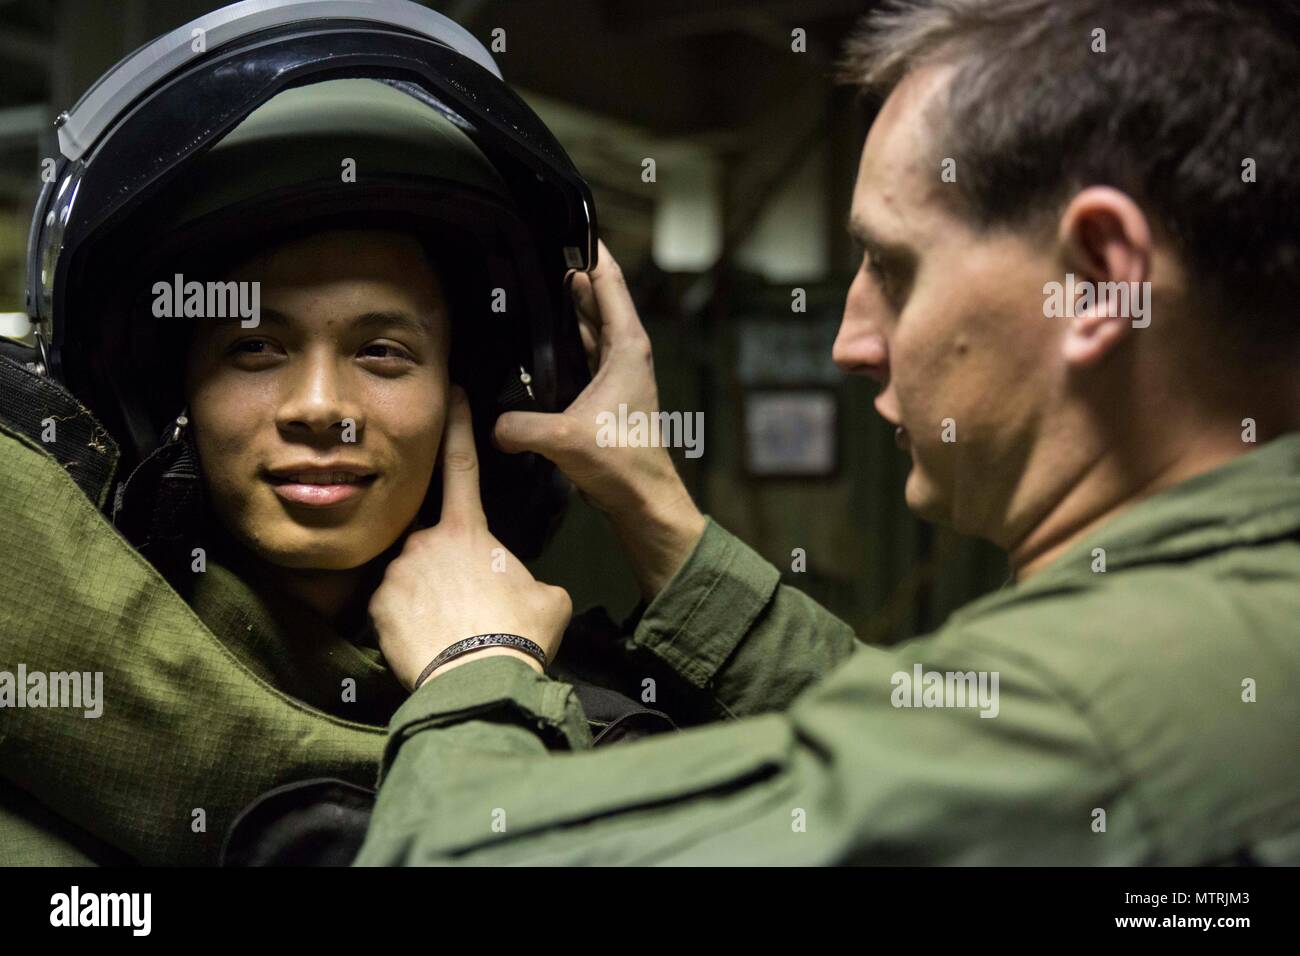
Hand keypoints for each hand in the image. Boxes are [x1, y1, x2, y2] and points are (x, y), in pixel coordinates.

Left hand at [370, 387, 572, 689]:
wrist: (478, 680)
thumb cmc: (520, 634)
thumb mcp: (549, 598)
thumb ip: (528, 579)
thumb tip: (522, 587)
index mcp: (469, 531)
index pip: (463, 465)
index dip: (459, 426)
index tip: (453, 394)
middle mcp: (424, 542)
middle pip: (434, 540)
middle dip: (447, 565)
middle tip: (468, 605)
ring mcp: (395, 573)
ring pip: (411, 577)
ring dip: (427, 596)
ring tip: (452, 633)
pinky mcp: (375, 608)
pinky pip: (391, 608)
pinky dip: (407, 623)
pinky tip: (428, 644)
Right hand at [493, 241, 705, 598]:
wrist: (644, 501)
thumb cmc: (621, 463)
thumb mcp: (562, 439)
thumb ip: (519, 426)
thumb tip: (489, 425)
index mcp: (626, 346)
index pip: (609, 281)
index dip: (590, 250)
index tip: (566, 224)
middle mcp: (625, 352)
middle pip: (597, 298)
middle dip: (569, 274)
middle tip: (532, 252)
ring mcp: (617, 373)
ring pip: (589, 327)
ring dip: (566, 309)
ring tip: (530, 286)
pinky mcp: (606, 394)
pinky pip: (583, 354)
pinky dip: (564, 341)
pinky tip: (537, 341)